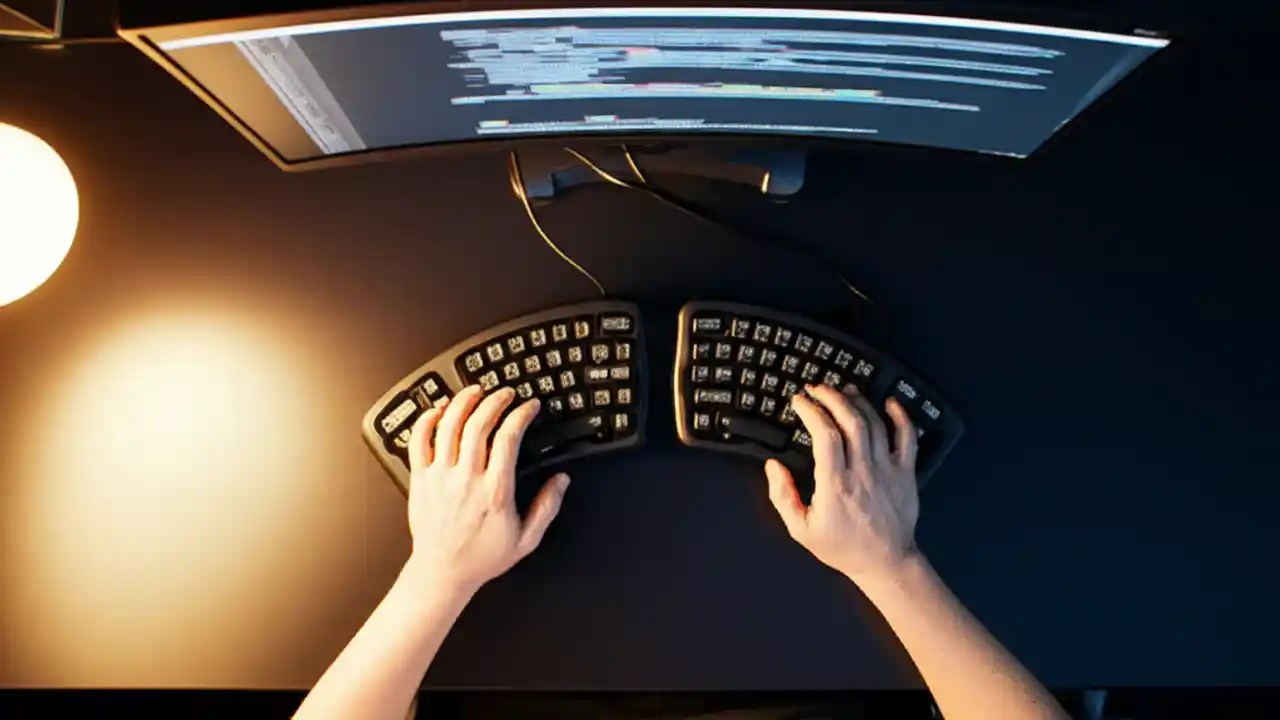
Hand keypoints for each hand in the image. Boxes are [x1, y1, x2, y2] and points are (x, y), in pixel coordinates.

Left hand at [402, 385, 569, 595]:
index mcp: (495, 491)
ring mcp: (440, 477)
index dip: (521, 414)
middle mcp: (466, 479)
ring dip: (463, 402)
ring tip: (475, 391)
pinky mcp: (420, 479)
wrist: (442, 572)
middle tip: (505, 394)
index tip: (529, 407)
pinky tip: (439, 410)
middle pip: (478, 423)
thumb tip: (561, 481)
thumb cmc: (481, 557)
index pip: (508, 437)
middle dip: (495, 400)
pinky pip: (419, 441)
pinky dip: (427, 420)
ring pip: (449, 426)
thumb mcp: (526, 539)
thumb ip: (547, 507)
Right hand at [765, 384, 920, 584]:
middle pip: (850, 421)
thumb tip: (772, 465)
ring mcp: (888, 470)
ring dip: (857, 401)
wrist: (885, 562)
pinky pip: (908, 437)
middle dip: (831, 397)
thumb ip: (782, 496)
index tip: (799, 401)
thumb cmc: (841, 547)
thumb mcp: (800, 530)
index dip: (811, 411)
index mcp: (836, 485)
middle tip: (817, 388)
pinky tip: (889, 402)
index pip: (824, 435)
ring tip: (842, 390)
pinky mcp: (906, 473)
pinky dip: (900, 416)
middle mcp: (863, 472)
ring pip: (875, 424)